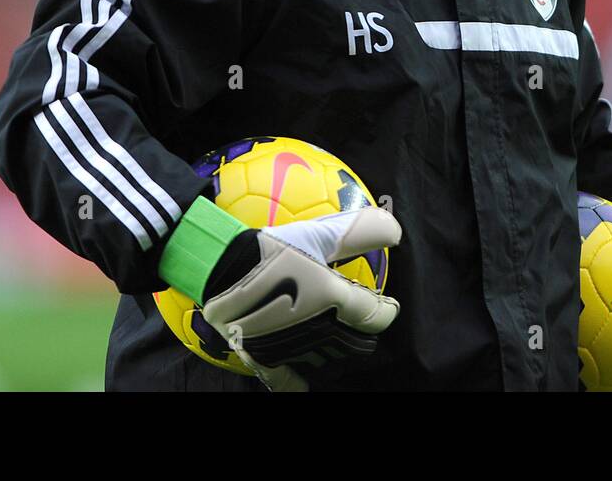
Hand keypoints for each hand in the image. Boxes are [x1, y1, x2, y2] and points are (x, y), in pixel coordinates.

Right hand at [200, 206, 401, 390]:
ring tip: (334, 339)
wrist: (216, 267)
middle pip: (357, 345)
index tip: (386, 304)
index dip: (386, 310)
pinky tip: (304, 379)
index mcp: (333, 299)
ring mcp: (291, 347)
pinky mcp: (264, 357)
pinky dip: (298, 380)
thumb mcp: (316, 233)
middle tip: (357, 320)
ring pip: (327, 360)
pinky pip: (287, 381)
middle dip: (361, 333)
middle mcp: (317, 329)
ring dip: (334, 351)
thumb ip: (357, 232)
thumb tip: (395, 230)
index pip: (377, 316)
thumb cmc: (269, 248)